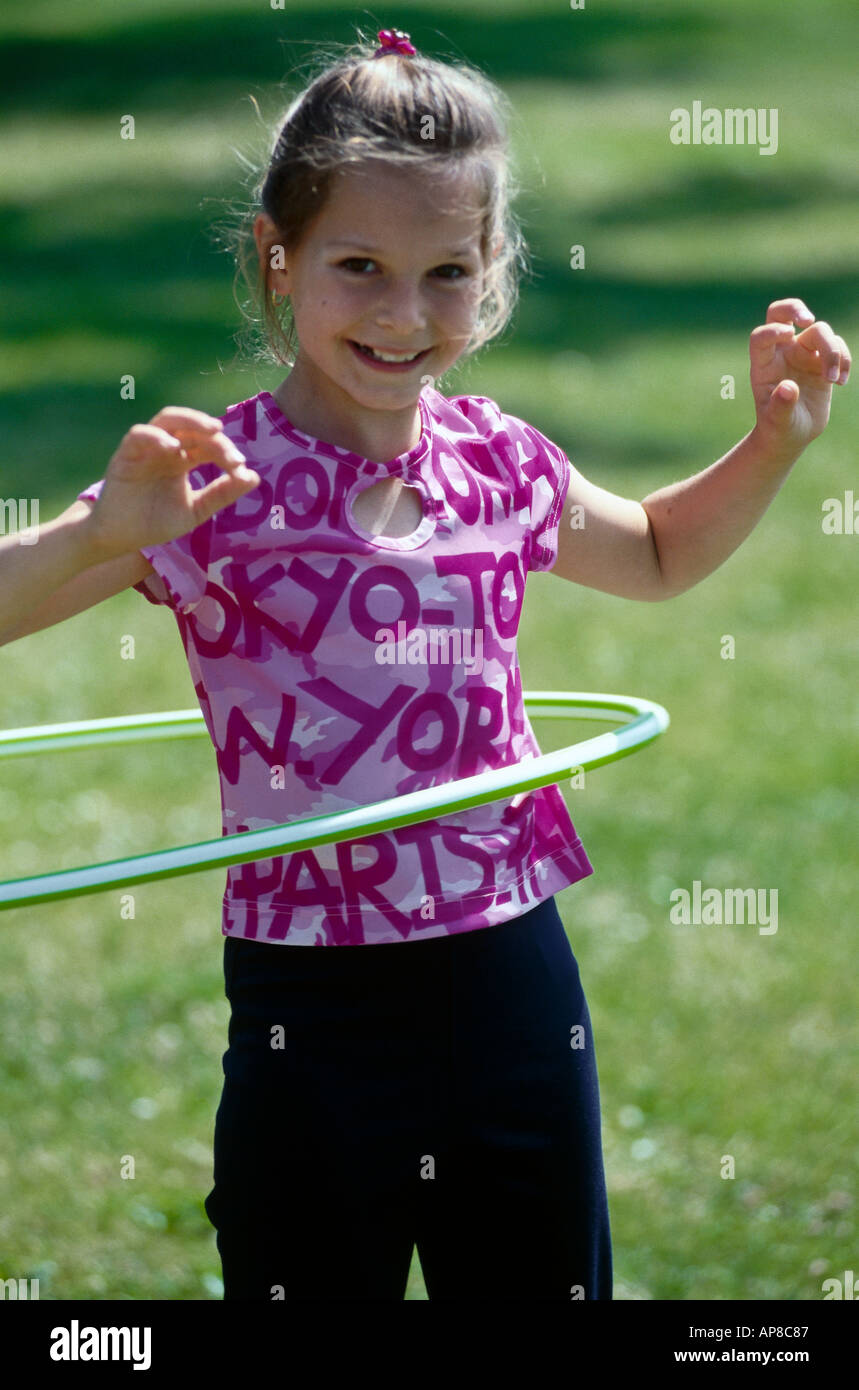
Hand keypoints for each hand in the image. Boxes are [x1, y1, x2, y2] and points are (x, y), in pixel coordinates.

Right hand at [87, 407, 259, 559]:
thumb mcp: (196, 510)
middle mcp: (166, 449)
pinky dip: (156, 436)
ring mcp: (145, 449)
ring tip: (212, 430)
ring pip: (167, 419)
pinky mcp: (125, 455)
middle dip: (214, 437)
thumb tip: (254, 477)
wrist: (120, 540)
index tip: (241, 468)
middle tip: (232, 454)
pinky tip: (173, 447)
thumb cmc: (154, 523)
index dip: (226, 452)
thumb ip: (221, 493)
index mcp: (183, 459)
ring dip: (190, 420)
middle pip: (192, 427)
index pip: (208, 445)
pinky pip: (138, 435)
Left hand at [749, 299, 850, 460]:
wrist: (792, 435)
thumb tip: (788, 388)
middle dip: (794, 309)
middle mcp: (782, 353)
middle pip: (783, 314)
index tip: (788, 334)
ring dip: (832, 351)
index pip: (761, 337)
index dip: (772, 330)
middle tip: (807, 320)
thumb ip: (780, 406)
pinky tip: (840, 382)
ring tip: (832, 380)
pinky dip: (844, 359)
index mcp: (763, 364)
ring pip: (820, 331)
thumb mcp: (777, 422)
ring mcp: (803, 353)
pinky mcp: (822, 360)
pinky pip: (837, 345)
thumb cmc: (778, 428)